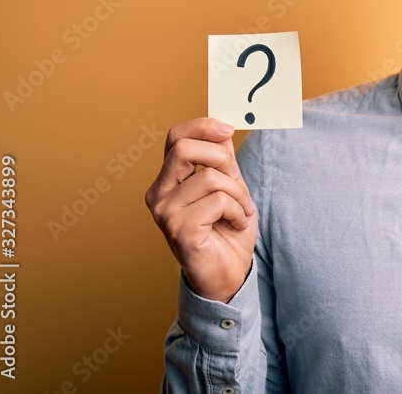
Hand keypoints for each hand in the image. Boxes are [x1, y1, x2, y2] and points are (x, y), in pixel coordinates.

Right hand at [145, 117, 257, 301]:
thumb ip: (221, 160)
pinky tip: (236, 224)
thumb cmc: (227, 231)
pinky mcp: (180, 230)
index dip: (202, 126)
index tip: (228, 130)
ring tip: (242, 210)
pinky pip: (218, 201)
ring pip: (209, 176)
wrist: (229, 274)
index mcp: (168, 181)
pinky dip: (238, 211)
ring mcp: (165, 213)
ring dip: (238, 192)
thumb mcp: (229, 187)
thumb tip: (222, 129)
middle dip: (222, 158)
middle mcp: (159, 195)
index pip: (175, 137)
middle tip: (238, 180)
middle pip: (183, 149)